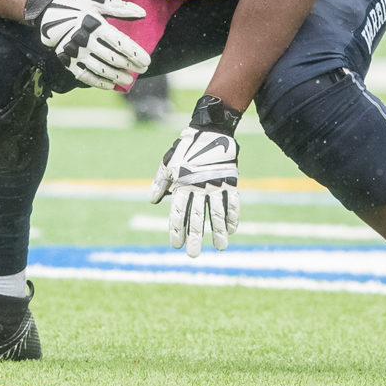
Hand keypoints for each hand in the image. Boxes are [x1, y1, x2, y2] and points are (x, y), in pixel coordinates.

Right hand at [25, 0, 151, 89]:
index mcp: (94, 24)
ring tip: (129, 79)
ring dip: (117, 76)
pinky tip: (111, 85)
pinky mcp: (67, 61)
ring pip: (100, 69)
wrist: (46, 12)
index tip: (147, 61)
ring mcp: (75, 53)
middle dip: (130, 66)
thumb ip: (120, 8)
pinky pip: (85, 76)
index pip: (120, 43)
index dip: (135, 54)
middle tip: (142, 69)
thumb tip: (142, 13)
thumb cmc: (76, 5)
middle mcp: (85, 40)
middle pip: (112, 58)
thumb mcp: (97, 1)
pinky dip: (99, 82)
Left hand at [149, 95, 241, 257]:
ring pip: (217, 213)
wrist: (210, 131)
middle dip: (195, 237)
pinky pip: (232, 203)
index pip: (178, 212)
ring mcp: (216, 185)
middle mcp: (199, 187)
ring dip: (218, 231)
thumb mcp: (169, 163)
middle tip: (194, 254)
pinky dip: (233, 216)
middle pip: (197, 217)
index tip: (176, 244)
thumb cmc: (186, 148)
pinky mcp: (230, 181)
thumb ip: (160, 182)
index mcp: (182, 184)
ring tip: (220, 247)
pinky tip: (232, 230)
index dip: (177, 229)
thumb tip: (152, 201)